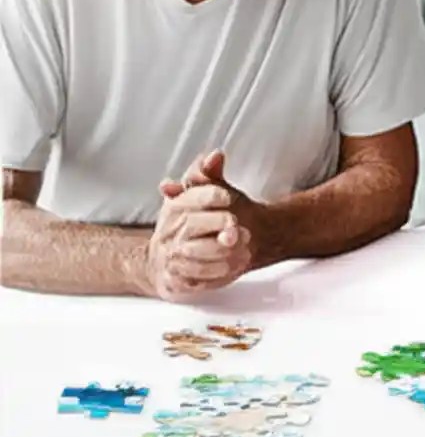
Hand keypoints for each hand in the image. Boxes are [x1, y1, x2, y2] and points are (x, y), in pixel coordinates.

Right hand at [141, 152, 258, 298]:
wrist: (176, 259)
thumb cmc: (198, 223)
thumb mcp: (203, 196)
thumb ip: (208, 175)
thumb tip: (216, 154)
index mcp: (174, 208)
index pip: (189, 197)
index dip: (211, 196)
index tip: (230, 198)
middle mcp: (168, 232)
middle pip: (192, 225)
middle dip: (221, 225)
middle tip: (242, 230)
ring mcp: (170, 257)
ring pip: (195, 255)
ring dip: (224, 253)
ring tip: (245, 250)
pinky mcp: (176, 281)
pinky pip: (197, 281)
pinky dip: (220, 275)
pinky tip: (236, 268)